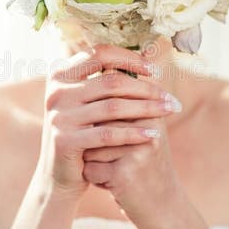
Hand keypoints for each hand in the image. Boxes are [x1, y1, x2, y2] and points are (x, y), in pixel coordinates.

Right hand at [34, 43, 175, 206]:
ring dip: (147, 109)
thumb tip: (147, 53)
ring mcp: (58, 115)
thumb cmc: (82, 133)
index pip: (100, 53)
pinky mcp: (65, 140)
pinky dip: (134, 133)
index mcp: (60, 73)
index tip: (156, 70)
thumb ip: (108, 79)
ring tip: (169, 112)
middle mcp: (56, 91)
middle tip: (172, 99)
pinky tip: (153, 134)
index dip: (130, 59)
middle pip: (112, 81)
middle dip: (147, 89)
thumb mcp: (89, 102)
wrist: (59, 175)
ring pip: (113, 107)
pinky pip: (108, 134)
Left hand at [80, 68, 184, 227]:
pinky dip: (94, 178)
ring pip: (89, 148)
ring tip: (116, 170)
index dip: (101, 126)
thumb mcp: (141, 129)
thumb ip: (121, 104)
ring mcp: (137, 151)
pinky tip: (113, 184)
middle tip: (113, 157)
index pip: (108, 106)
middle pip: (97, 125)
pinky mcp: (125, 173)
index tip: (115, 141)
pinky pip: (89, 169)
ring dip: (94, 161)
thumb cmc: (143, 162)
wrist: (161, 205)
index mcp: (151, 112)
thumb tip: (90, 74)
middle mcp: (148, 128)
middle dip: (95, 142)